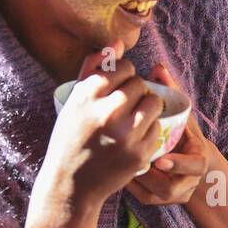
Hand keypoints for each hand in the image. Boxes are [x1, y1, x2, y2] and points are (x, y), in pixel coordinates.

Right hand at [41, 47, 164, 212]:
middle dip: (137, 91)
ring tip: (135, 117)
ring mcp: (124, 134)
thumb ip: (93, 68)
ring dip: (148, 107)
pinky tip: (134, 137)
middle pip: (140, 84)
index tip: (119, 87)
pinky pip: (156, 128)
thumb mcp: (73, 101)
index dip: (125, 75)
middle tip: (126, 105)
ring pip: (153, 103)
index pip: (123, 67)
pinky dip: (149, 130)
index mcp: (87, 95)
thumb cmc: (71, 137)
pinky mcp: (138, 154)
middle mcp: (106, 112)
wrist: (70, 184)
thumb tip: (118, 43)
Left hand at [127, 64, 209, 207]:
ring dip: (136, 179)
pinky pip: (140, 196)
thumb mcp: (182, 118)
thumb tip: (157, 67)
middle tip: (128, 154)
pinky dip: (129, 184)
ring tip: (119, 161)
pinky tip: (116, 169)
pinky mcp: (154, 201)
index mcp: (199, 162)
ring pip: (152, 195)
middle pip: (170, 188)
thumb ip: (172, 94)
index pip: (195, 166)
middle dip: (150, 174)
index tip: (161, 157)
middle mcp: (186, 185)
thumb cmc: (181, 136)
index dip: (178, 163)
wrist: (184, 169)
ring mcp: (170, 196)